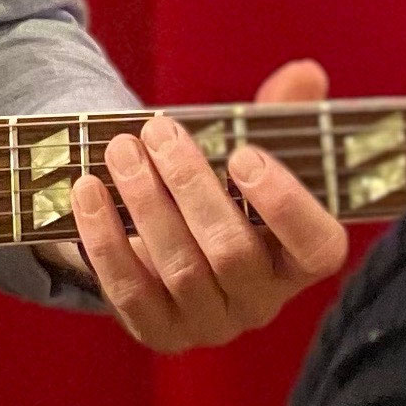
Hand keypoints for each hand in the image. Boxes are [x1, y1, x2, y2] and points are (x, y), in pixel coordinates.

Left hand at [61, 60, 351, 351]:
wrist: (162, 236)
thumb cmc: (220, 189)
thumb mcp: (248, 150)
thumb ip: (278, 114)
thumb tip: (306, 73)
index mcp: (299, 259)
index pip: (318, 248)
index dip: (287, 205)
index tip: (244, 154)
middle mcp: (261, 301)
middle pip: (233, 253)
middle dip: (191, 185)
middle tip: (158, 132)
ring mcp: (210, 324)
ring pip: (180, 271)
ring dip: (145, 202)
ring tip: (120, 150)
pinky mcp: (159, 333)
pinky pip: (130, 293)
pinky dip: (105, 240)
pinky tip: (87, 191)